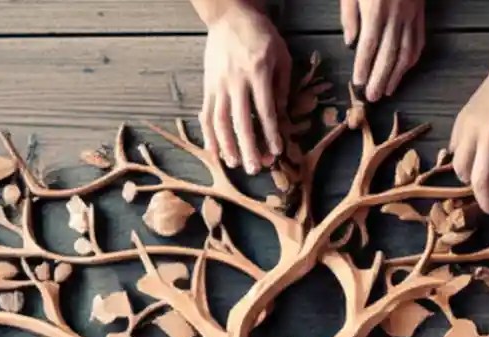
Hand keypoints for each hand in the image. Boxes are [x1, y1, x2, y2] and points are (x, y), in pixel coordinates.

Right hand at [200, 3, 290, 173]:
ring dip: (227, 145)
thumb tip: (281, 119)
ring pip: (220, 120)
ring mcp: (218, 84)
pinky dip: (209, 134)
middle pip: (241, 121)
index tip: (277, 152)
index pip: (265, 110)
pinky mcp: (208, 85)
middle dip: (248, 147)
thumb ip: (281, 87)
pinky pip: (207, 113)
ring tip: (235, 163)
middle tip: (254, 168)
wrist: (230, 16)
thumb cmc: (261, 36)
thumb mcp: (281, 56)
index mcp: (258, 71)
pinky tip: (214, 150)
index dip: (271, 134)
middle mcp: (236, 80)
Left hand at [342, 0, 424, 101]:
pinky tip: (404, 72)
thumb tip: (349, 42)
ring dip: (397, 75)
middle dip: (380, 79)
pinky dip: (412, 59)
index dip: (363, 66)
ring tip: (388, 91)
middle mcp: (395, 16)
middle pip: (388, 54)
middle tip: (372, 96)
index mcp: (375, 10)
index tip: (358, 83)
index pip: (369, 44)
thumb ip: (349, 14)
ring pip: (406, 51)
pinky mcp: (420, 14)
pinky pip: (419, 41)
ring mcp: (411, 16)